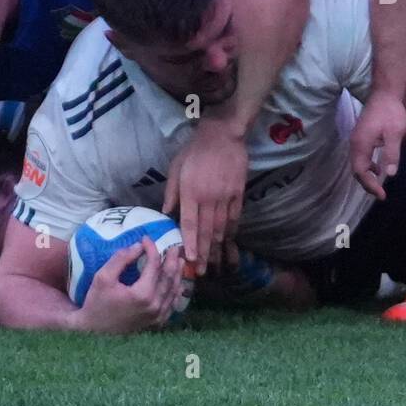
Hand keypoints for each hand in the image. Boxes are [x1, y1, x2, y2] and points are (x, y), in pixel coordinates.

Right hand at [74, 241, 183, 334]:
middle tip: (174, 246)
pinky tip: (177, 284)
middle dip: (172, 259)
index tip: (146, 238)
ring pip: (173, 290)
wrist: (94, 332)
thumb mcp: (103, 277)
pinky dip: (175, 291)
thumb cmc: (96, 303)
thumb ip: (121, 259)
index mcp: (143, 294)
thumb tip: (139, 246)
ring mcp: (158, 315)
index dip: (152, 249)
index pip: (154, 265)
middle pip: (169, 277)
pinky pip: (171, 304)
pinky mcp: (156, 322)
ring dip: (177, 274)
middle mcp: (155, 305)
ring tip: (179, 260)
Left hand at [162, 120, 246, 276]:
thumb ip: (171, 193)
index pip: (190, 223)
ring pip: (221, 227)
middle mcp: (209, 197)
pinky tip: (228, 241)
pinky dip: (231, 231)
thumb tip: (166, 215)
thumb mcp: (176, 168)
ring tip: (214, 263)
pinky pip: (234, 216)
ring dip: (217, 247)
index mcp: (191, 192)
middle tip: (202, 271)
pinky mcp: (238, 193)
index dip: (190, 243)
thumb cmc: (194, 151)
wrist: (222, 135)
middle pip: (207, 230)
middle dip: (204, 253)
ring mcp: (226, 196)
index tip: (190, 260)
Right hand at [348, 91, 404, 197]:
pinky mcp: (360, 136)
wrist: (385, 93)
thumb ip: (391, 153)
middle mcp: (355, 143)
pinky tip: (378, 168)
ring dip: (366, 175)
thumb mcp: (395, 133)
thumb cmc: (391, 112)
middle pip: (356, 169)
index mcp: (361, 144)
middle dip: (367, 183)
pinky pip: (360, 156)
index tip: (382, 195)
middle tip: (381, 194)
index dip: (370, 185)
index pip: (360, 171)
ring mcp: (356, 139)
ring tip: (379, 185)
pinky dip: (367, 166)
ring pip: (357, 163)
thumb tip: (389, 175)